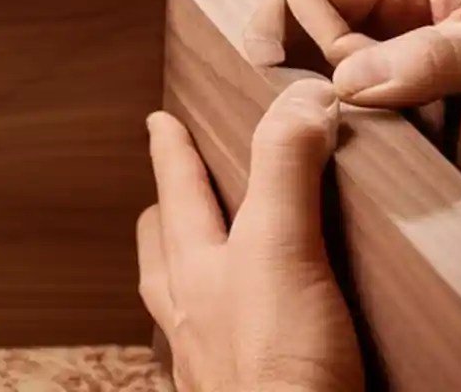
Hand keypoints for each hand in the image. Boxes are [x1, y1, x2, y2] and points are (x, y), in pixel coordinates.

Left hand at [137, 80, 361, 391]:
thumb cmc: (278, 361)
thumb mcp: (284, 247)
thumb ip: (287, 170)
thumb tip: (302, 97)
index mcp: (196, 268)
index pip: (178, 192)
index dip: (170, 151)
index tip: (157, 121)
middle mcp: (188, 314)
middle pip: (160, 250)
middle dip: (161, 213)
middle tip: (163, 193)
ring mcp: (204, 362)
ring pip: (173, 304)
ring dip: (178, 273)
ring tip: (186, 261)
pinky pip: (203, 355)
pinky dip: (206, 335)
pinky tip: (223, 343)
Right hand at [244, 0, 460, 149]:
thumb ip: (438, 55)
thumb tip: (349, 80)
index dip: (307, 33)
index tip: (346, 83)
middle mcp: (377, 16)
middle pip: (289, 27)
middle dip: (290, 71)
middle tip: (319, 117)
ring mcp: (377, 60)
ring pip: (302, 73)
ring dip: (310, 106)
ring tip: (338, 139)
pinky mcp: (385, 102)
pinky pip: (331, 111)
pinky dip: (331, 133)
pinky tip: (355, 156)